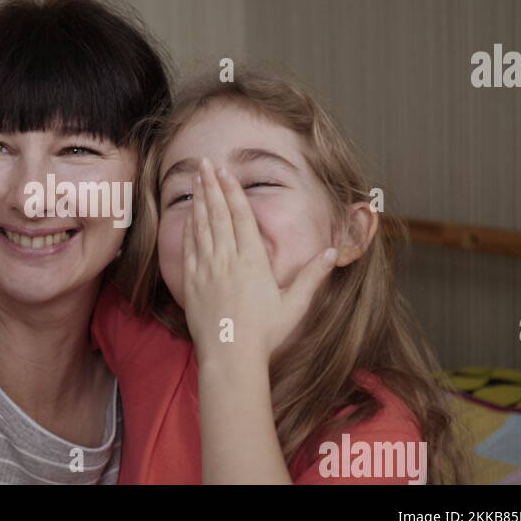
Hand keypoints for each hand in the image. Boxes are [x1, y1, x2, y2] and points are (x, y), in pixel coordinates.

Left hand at [182, 157, 334, 367]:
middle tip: (204, 163)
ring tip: (195, 179)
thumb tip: (332, 253)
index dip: (232, 191)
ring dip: (198, 201)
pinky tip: (188, 217)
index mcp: (253, 260)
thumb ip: (313, 276)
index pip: (240, 216)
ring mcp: (207, 270)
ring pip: (201, 227)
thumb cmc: (266, 334)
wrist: (231, 357)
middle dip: (211, 186)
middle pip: (218, 214)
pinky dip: (188, 229)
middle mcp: (227, 260)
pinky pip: (189, 249)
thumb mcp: (296, 305)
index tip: (225, 172)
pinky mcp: (192, 284)